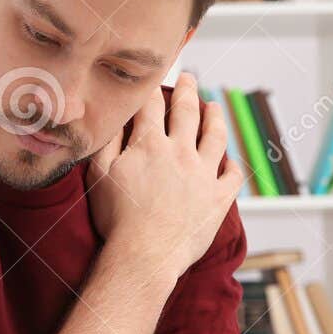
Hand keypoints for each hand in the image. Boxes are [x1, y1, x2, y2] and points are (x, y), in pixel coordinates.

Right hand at [86, 71, 242, 276]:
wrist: (145, 255)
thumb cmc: (117, 220)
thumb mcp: (100, 176)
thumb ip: (108, 144)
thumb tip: (114, 119)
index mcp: (149, 145)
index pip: (151, 106)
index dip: (150, 90)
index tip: (151, 79)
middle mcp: (180, 153)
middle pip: (187, 112)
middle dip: (187, 91)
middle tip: (188, 78)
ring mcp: (203, 175)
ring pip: (215, 136)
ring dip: (215, 117)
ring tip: (214, 107)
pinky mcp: (218, 199)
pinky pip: (232, 176)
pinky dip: (232, 165)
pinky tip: (230, 160)